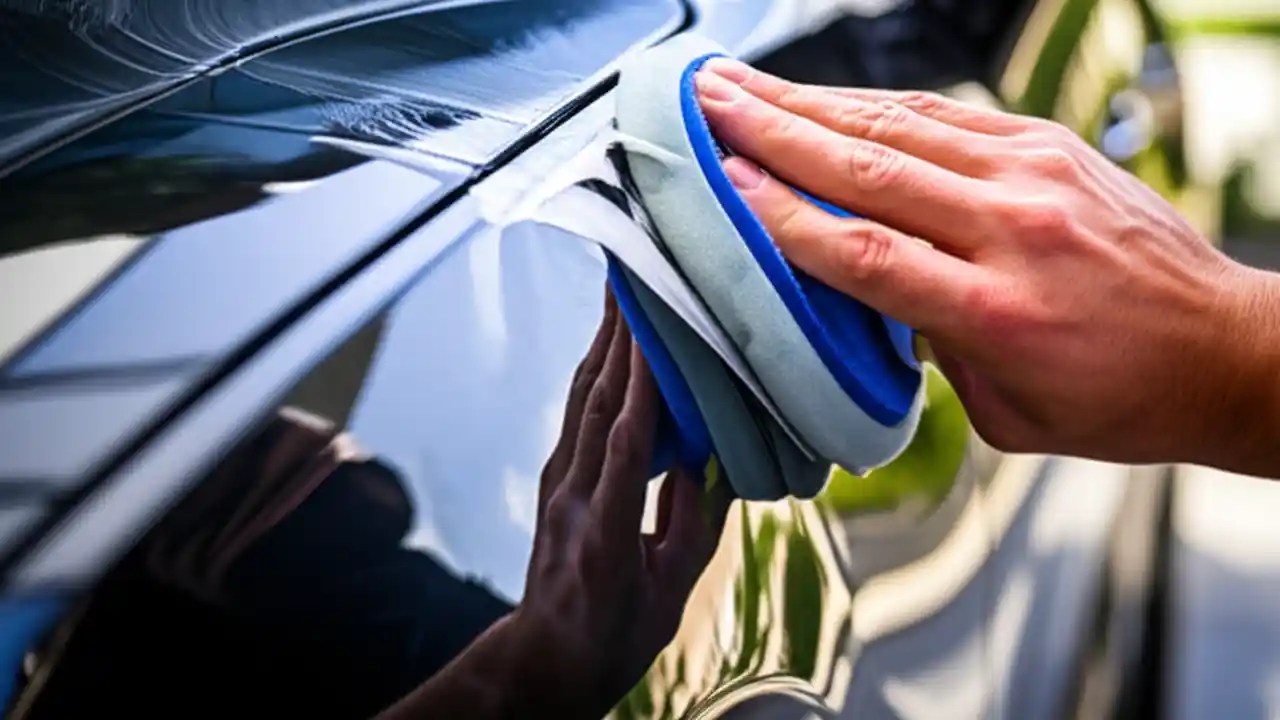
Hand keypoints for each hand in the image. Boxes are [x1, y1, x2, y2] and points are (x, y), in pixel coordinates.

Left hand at [508, 294, 730, 716]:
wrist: (546, 660)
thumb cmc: (615, 635)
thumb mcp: (671, 590)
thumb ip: (693, 520)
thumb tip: (716, 457)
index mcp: (609, 529)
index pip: (627, 441)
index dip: (643, 381)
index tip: (657, 325)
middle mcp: (574, 496)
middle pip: (598, 402)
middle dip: (618, 333)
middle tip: (635, 271)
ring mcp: (558, 484)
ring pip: (582, 399)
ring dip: (603, 340)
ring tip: (621, 287)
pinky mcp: (555, 480)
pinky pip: (578, 414)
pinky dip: (597, 371)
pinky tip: (611, 343)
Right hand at [693, 59, 1279, 475]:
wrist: (1219, 348)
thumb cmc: (1112, 395)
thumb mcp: (1005, 411)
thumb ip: (929, 347)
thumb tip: (863, 290)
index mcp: (997, 311)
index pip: (863, 252)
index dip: (782, 215)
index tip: (719, 182)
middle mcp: (1013, 229)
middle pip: (868, 168)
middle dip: (773, 131)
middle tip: (704, 102)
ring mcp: (1035, 173)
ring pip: (899, 126)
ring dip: (810, 102)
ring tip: (742, 84)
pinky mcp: (1048, 145)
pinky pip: (946, 114)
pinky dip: (875, 104)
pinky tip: (826, 96)